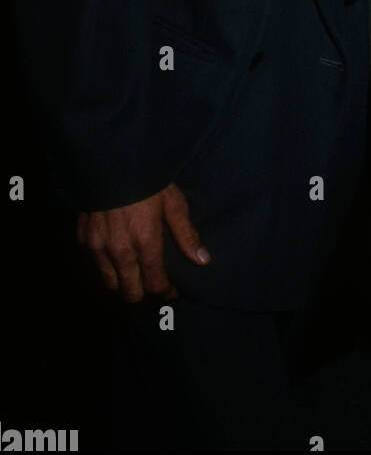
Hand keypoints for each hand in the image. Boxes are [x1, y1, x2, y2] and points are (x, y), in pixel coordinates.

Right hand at [77, 183, 209, 302]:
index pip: (154, 283)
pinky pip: (96, 266)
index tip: (172, 291)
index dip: (165, 292)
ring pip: (110, 283)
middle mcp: (120, 250)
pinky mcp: (83, 240)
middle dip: (143, 293)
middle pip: (130, 293)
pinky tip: (117, 255)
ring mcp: (98, 247)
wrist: (110, 161)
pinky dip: (107, 266)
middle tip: (153, 283)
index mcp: (145, 241)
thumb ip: (186, 234)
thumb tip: (202, 260)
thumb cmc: (147, 181)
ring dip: (123, 282)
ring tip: (135, 271)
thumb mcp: (173, 202)